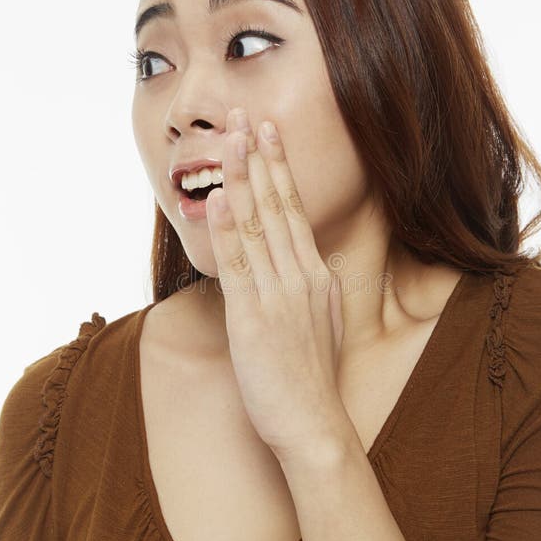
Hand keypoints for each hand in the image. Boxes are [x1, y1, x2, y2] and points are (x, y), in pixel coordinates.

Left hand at [204, 107, 352, 462]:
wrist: (314, 423)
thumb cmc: (312, 378)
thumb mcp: (321, 321)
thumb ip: (310, 287)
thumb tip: (305, 263)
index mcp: (317, 276)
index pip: (295, 211)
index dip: (278, 169)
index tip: (267, 134)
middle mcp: (302, 277)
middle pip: (278, 206)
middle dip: (259, 158)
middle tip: (245, 116)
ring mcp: (280, 296)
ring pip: (258, 227)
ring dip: (241, 179)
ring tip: (227, 140)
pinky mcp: (254, 320)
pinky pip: (240, 267)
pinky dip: (229, 230)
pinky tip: (219, 199)